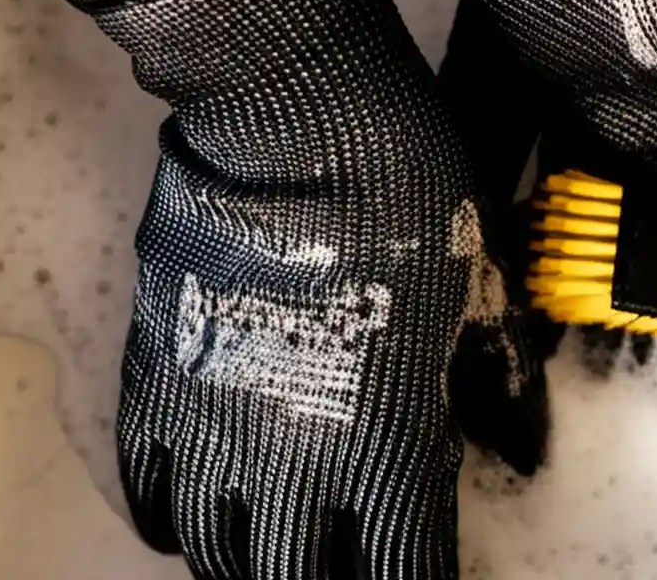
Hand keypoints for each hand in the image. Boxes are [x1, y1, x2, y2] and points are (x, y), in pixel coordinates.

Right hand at [66, 0, 546, 575]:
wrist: (296, 122)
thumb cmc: (403, 195)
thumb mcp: (477, 292)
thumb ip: (489, 382)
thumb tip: (510, 437)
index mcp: (389, 447)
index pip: (404, 572)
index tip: (419, 576)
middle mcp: (293, 462)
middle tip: (340, 566)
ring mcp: (212, 428)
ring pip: (215, 555)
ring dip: (247, 565)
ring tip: (269, 554)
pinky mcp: (155, 383)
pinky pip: (146, 494)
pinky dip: (172, 523)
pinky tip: (196, 519)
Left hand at [440, 0, 656, 389]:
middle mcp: (652, 113)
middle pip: (620, 223)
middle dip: (597, 283)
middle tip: (573, 344)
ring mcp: (574, 80)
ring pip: (545, 183)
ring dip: (527, 242)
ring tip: (508, 312)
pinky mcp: (510, 41)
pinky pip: (479, 116)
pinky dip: (468, 166)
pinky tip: (454, 219)